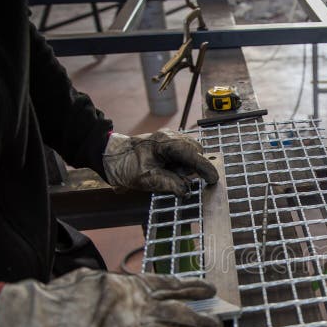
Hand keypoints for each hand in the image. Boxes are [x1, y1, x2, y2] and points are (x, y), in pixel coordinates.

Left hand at [103, 129, 217, 195]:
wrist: (112, 156)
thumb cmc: (126, 166)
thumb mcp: (146, 180)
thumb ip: (169, 184)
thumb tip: (186, 190)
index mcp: (165, 142)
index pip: (193, 154)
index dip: (206, 168)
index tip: (214, 180)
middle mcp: (170, 136)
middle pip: (195, 152)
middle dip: (192, 168)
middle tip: (179, 179)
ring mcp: (170, 138)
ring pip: (191, 153)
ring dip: (186, 167)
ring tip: (169, 173)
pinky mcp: (170, 143)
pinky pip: (184, 154)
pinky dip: (182, 164)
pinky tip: (169, 169)